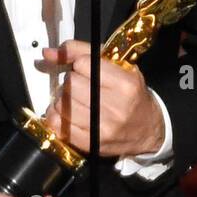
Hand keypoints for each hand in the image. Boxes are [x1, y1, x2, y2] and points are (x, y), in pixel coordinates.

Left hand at [39, 39, 164, 157]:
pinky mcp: (90, 143)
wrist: (149, 131)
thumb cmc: (132, 96)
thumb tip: (47, 53)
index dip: (80, 64)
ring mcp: (101, 127)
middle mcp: (115, 106)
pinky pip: (57, 125)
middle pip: (70, 84)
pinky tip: (67, 114)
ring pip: (61, 103)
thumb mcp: (119, 68)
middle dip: (71, 82)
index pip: (83, 63)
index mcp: (125, 84)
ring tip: (74, 101)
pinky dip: (57, 117)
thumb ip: (82, 53)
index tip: (87, 71)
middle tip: (81, 87)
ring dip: (62, 100)